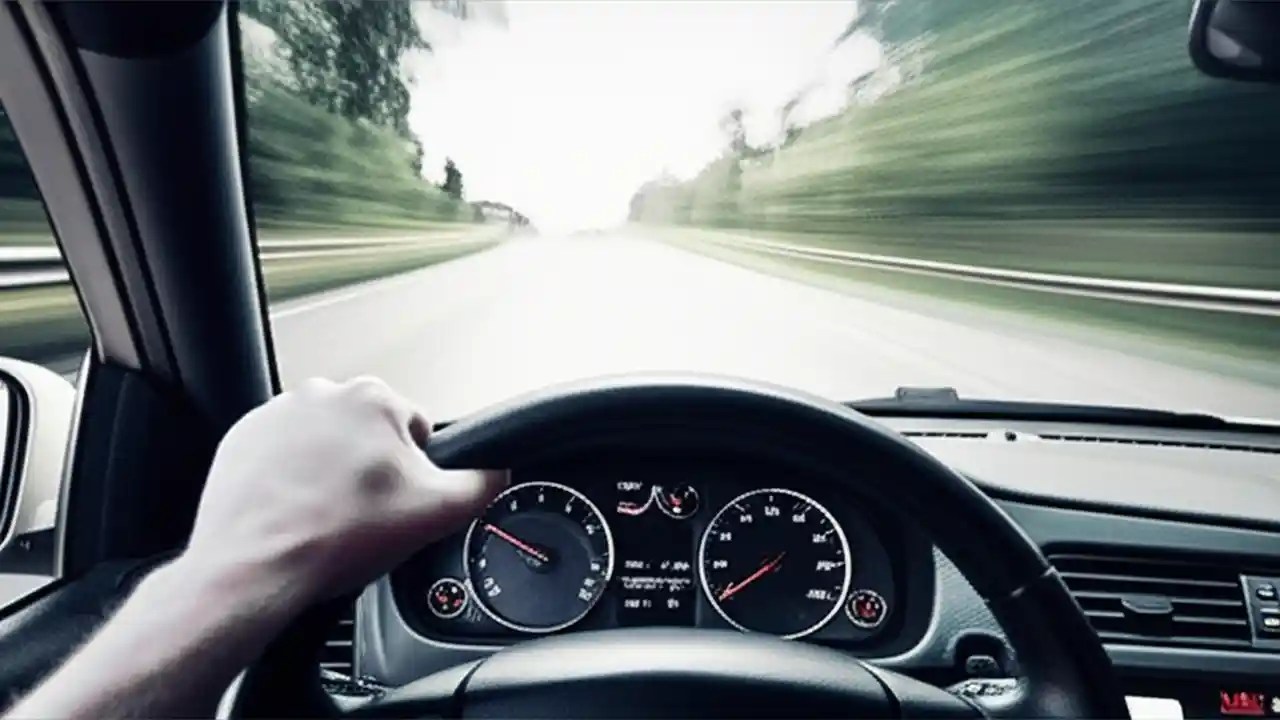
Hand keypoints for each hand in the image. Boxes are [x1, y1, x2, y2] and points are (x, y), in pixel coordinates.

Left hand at [184, 376, 506, 614]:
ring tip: (326, 517)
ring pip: (325, 445)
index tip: (396, 504)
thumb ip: (483, 483)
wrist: (255, 567)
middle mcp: (323, 393)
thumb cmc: (337, 536)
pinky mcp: (243, 438)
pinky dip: (291, 480)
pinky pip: (282, 456)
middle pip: (369, 436)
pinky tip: (294, 513)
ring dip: (330, 473)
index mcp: (375, 398)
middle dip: (371, 471)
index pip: (416, 433)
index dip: (414, 475)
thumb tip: (497, 471)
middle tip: (363, 516)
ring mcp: (276, 414)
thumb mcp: (437, 513)